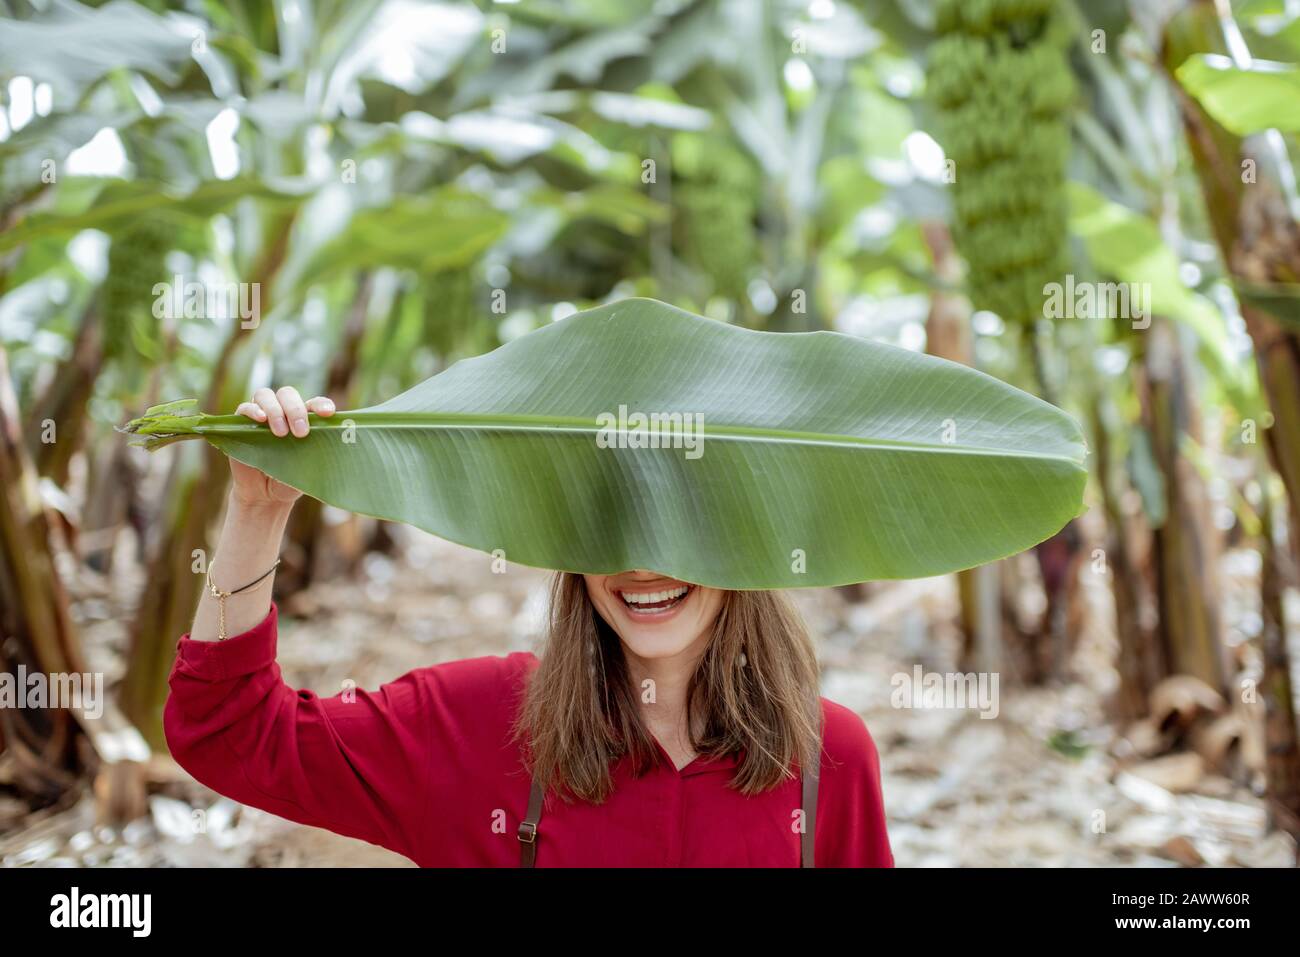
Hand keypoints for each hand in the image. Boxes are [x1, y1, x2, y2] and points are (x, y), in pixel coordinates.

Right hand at [229, 387, 335, 506]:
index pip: (313, 402)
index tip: (327, 413)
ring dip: (275, 410)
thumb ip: (316, 452)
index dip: (321, 403)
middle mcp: (282, 412)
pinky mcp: (241, 424)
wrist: (266, 495)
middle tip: (300, 432)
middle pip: (287, 394)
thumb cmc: (291, 479)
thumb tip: (330, 445)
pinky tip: (261, 420)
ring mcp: (261, 416)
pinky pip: (244, 408)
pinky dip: (253, 410)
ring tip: (280, 434)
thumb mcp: (308, 467)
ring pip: (265, 395)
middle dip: (295, 410)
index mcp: (303, 419)